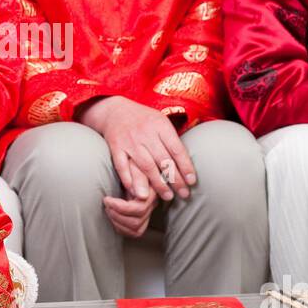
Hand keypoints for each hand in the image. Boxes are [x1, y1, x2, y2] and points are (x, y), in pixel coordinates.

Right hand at [78, 95, 195, 200]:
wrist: (115, 110)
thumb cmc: (144, 120)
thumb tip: (188, 164)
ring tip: (168, 197)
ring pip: (146, 166)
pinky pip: (123, 166)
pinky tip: (139, 193)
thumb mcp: (161, 122)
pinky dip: (130, 180)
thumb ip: (172, 140)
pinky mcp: (116, 147)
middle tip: (184, 194)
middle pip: (163, 160)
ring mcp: (129, 141)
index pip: (176, 149)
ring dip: (158, 184)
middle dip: (175, 179)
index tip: (192, 181)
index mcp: (160, 125)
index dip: (185, 166)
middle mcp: (145, 133)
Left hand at [103, 160, 157, 237]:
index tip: (107, 199)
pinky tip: (113, 217)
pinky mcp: (142, 216)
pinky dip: (121, 228)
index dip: (121, 207)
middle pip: (137, 221)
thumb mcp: (133, 164)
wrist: (130, 160)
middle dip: (117, 215)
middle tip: (106, 204)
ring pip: (136, 229)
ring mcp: (147, 211)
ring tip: (108, 209)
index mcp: (152, 191)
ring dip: (118, 222)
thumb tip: (141, 196)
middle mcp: (152, 203)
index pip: (140, 208)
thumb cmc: (130, 159)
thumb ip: (138, 178)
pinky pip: (135, 231)